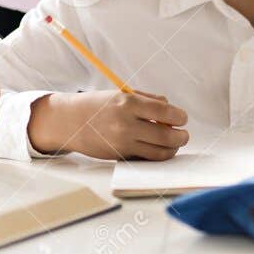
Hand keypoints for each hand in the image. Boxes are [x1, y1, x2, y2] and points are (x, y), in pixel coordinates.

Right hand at [29, 90, 189, 160]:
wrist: (70, 121)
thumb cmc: (99, 105)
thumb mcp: (122, 94)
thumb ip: (148, 100)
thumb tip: (170, 109)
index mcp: (129, 104)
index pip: (165, 112)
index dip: (180, 116)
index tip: (182, 118)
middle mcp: (126, 124)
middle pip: (166, 136)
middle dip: (181, 137)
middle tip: (184, 134)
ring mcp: (123, 143)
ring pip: (159, 152)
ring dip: (172, 149)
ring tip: (174, 143)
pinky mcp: (120, 156)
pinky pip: (146, 159)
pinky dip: (156, 155)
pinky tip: (158, 148)